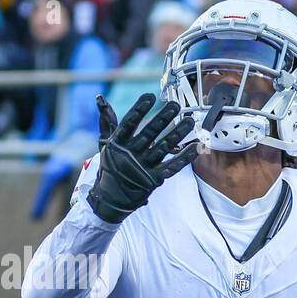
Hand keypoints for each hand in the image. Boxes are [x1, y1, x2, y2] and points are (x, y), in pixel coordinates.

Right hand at [85, 94, 196, 223]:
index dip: (138, 110)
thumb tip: (101, 98)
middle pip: (149, 133)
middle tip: (175, 105)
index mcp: (117, 145)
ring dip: (177, 133)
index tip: (150, 96)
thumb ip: (108, 121)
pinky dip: (184, 157)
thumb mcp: (106, 144)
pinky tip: (195, 147)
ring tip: (190, 120)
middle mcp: (130, 156)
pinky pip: (172, 167)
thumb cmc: (110, 167)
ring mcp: (142, 168)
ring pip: (163, 147)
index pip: (128, 124)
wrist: (110, 200)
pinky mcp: (153, 180)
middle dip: (163, 118)